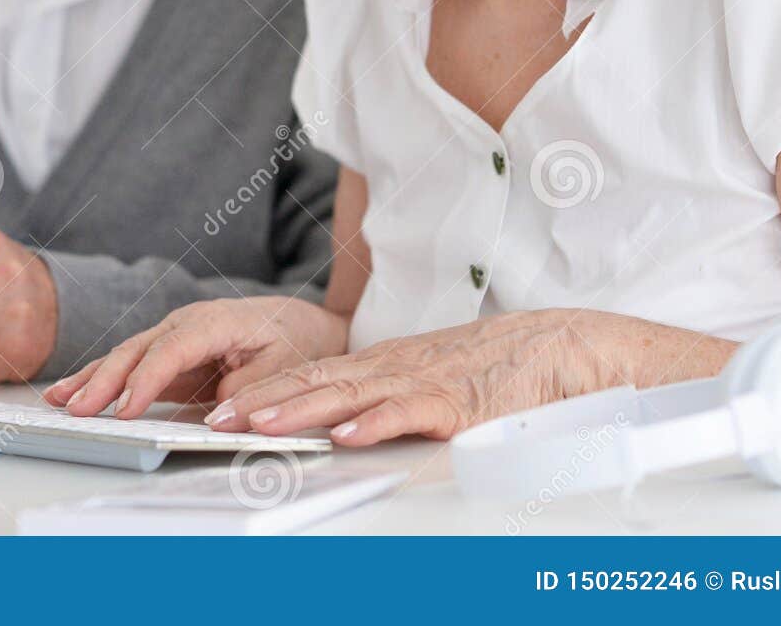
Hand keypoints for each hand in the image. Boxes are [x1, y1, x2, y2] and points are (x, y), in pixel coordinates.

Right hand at [41, 297, 349, 418]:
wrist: (306, 324)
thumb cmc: (298, 341)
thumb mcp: (287, 365)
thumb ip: (251, 388)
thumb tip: (218, 413)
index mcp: (216, 320)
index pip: (172, 350)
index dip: (145, 380)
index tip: (124, 410)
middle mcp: (187, 323)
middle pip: (138, 350)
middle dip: (104, 380)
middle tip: (77, 410)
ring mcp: (174, 336)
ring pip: (125, 356)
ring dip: (91, 379)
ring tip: (57, 401)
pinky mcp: (169, 355)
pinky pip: (130, 367)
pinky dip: (101, 379)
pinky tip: (72, 393)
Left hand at [205, 309, 611, 444]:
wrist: (564, 346)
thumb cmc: (502, 366)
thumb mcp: (434, 379)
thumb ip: (393, 398)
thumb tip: (349, 422)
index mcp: (387, 363)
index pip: (313, 375)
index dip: (266, 391)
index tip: (223, 409)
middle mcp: (396, 367)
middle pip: (317, 382)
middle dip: (262, 402)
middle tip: (216, 419)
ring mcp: (425, 381)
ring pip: (351, 394)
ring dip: (300, 410)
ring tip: (258, 424)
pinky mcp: (460, 402)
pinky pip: (410, 412)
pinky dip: (375, 423)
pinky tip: (345, 434)